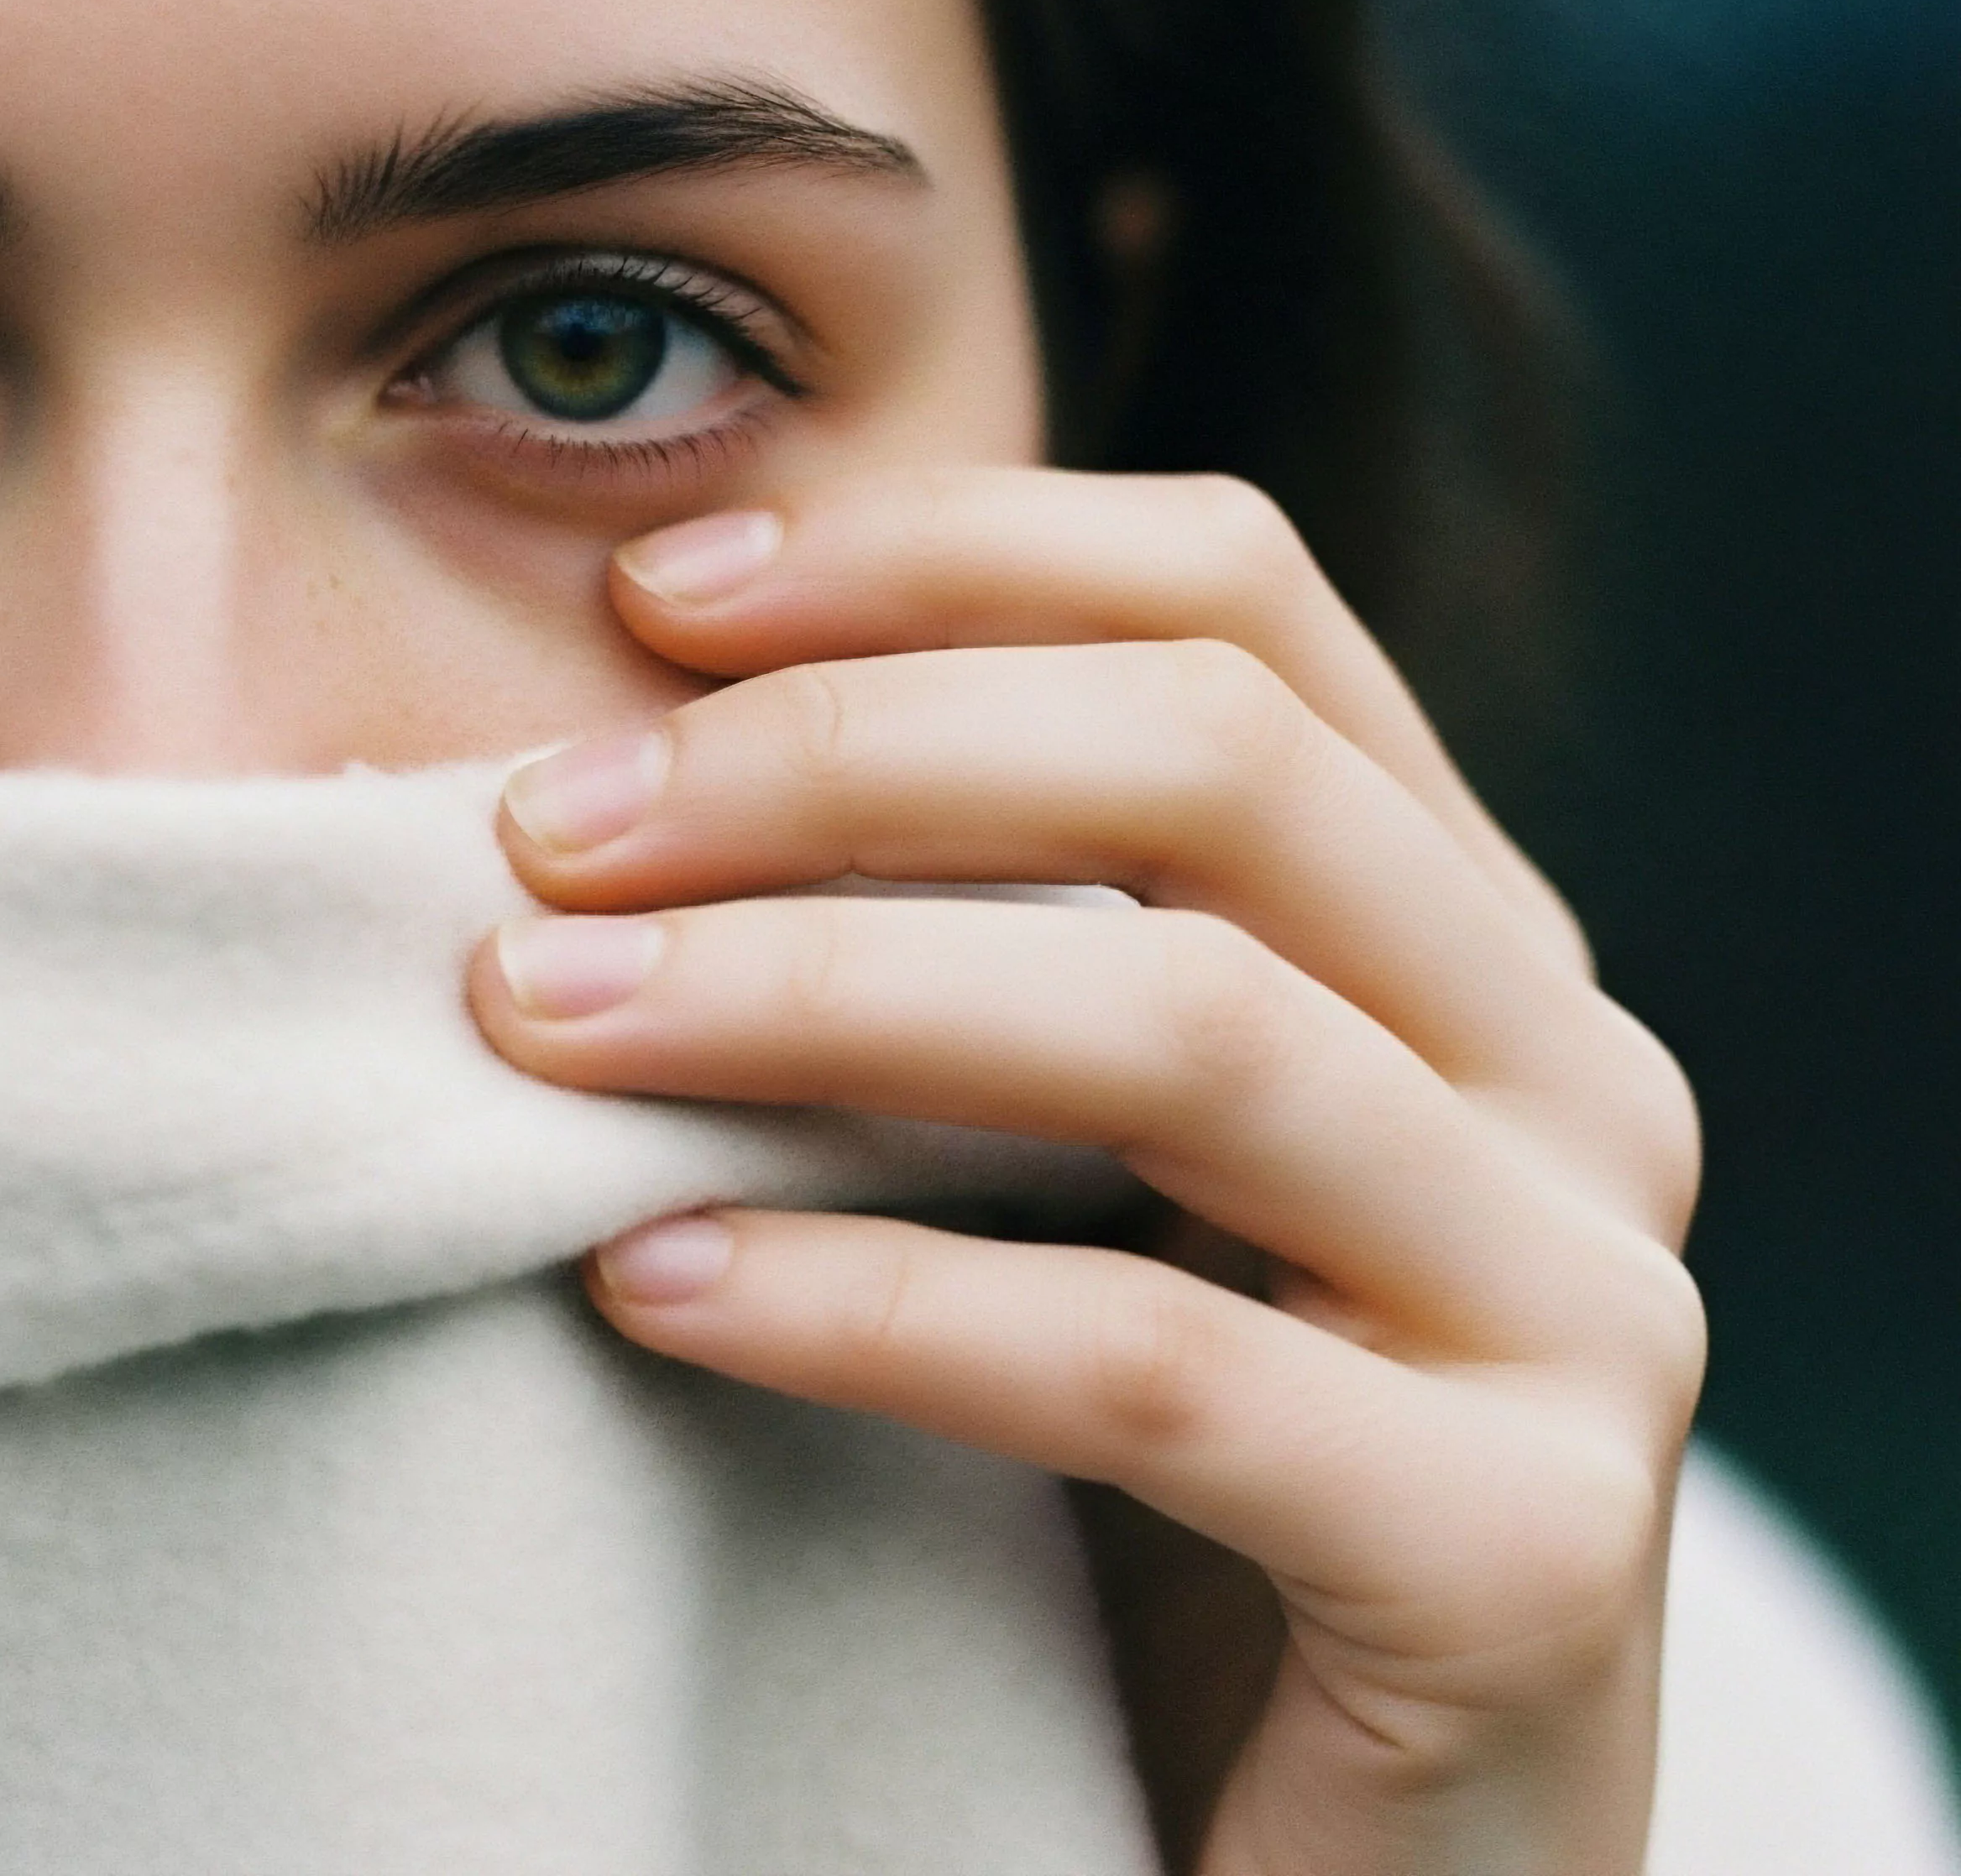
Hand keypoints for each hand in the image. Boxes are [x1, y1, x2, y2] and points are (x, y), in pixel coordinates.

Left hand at [468, 469, 1705, 1875]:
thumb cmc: (1154, 1502)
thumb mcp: (1084, 1179)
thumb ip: (971, 971)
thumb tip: (613, 757)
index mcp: (1456, 937)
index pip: (1234, 601)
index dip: (937, 552)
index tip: (643, 596)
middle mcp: (1563, 1077)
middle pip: (1210, 763)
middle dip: (832, 761)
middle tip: (532, 836)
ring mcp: (1582, 1313)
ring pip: (1187, 1030)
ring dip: (812, 999)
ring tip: (534, 1024)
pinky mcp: (1526, 1561)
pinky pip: (1154, 1367)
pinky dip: (873, 1307)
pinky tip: (649, 1284)